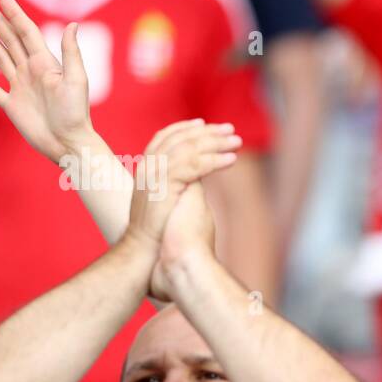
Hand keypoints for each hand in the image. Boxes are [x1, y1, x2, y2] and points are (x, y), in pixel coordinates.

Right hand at [0, 0, 93, 163]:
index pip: (27, 33)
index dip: (15, 16)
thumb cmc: (76, 113)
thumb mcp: (76, 79)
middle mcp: (32, 73)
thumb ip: (71, 52)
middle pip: (12, 41)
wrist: (69, 143)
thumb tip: (72, 23)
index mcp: (46, 64)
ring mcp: (21, 88)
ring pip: (1, 59)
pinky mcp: (12, 106)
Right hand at [127, 120, 238, 299]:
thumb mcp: (168, 203)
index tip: (206, 125)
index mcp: (146, 170)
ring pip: (187, 148)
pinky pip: (192, 166)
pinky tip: (232, 160)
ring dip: (214, 143)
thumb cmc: (159, 237)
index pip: (164, 138)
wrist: (145, 257)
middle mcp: (147, 169)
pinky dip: (214, 161)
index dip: (185, 129)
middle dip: (206, 132)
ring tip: (236, 142)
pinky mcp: (162, 187)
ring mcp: (153, 176)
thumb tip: (196, 183)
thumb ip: (180, 188)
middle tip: (229, 129)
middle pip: (178, 138)